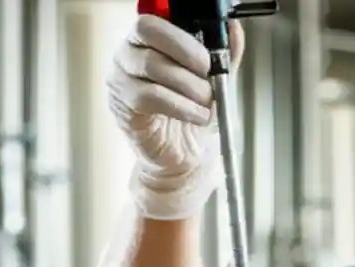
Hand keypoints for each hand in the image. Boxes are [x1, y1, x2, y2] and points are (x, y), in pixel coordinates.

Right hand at [106, 15, 244, 219]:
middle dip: (187, 53)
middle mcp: (127, 56)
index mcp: (145, 42)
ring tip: (206, 101)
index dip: (181, 34)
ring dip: (188, 84)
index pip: (152, 21)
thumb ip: (223, 54)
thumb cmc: (192, 115)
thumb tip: (234, 30)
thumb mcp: (214, 80)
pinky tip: (196, 115)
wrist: (184, 157)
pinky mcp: (124, 108)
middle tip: (208, 74)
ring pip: (152, 66)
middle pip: (149, 34)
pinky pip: (149, 97)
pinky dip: (180, 105)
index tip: (206, 55)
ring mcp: (120, 81)